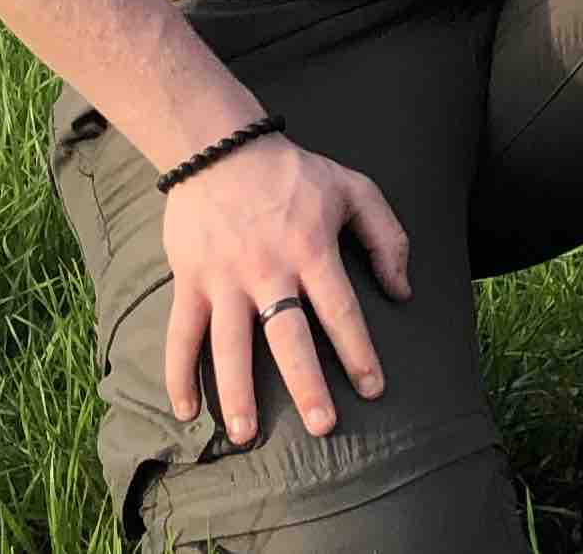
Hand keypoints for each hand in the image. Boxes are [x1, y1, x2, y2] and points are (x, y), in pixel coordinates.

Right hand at [160, 134, 410, 444]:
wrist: (221, 148)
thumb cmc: (295, 173)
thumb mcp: (355, 189)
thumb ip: (387, 237)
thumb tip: (403, 291)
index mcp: (311, 249)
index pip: (340, 310)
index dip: (359, 351)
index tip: (373, 388)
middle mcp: (267, 269)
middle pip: (288, 337)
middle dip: (306, 384)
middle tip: (321, 426)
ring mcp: (223, 278)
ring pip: (229, 344)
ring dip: (237, 392)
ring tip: (247, 434)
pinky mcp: (189, 280)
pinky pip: (181, 334)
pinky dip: (179, 373)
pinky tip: (187, 409)